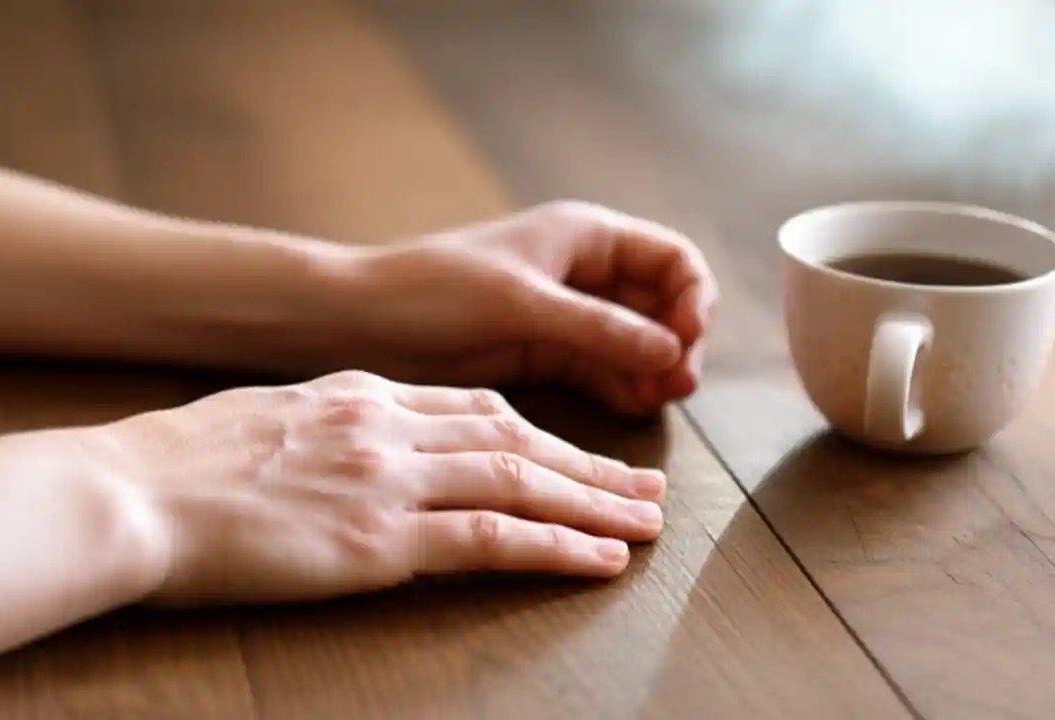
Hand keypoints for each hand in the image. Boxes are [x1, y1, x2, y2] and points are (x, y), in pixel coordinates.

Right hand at [95, 370, 666, 604]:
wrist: (130, 490)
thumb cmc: (177, 461)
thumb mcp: (264, 419)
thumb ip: (326, 425)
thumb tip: (351, 443)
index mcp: (362, 394)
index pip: (475, 407)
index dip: (538, 432)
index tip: (577, 452)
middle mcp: (389, 426)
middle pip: (516, 438)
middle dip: (588, 465)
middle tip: (645, 485)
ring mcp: (389, 480)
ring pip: (520, 481)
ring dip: (593, 504)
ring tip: (645, 523)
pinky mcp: (379, 541)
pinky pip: (490, 539)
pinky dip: (554, 548)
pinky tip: (598, 559)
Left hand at [345, 200, 717, 414]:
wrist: (361, 319)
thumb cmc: (434, 290)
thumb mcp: (523, 304)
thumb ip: (599, 328)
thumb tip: (672, 351)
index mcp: (583, 235)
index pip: (670, 259)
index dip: (693, 297)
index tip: (689, 338)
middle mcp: (581, 271)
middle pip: (660, 305)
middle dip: (677, 341)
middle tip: (678, 384)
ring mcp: (564, 314)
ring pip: (633, 342)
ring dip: (652, 369)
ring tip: (659, 401)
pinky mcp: (542, 352)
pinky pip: (600, 369)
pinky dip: (621, 385)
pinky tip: (633, 407)